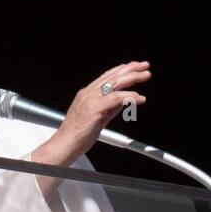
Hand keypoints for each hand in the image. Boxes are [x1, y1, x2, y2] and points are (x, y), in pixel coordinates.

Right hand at [31, 61, 150, 169]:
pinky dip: (129, 97)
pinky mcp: (94, 108)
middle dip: (131, 69)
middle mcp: (89, 93)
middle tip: (145, 66)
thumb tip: (124, 101)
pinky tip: (139, 98)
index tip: (135, 67)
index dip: (122, 69)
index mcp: (88, 93)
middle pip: (113, 76)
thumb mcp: (98, 117)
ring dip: (133, 78)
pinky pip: (115, 98)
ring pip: (115, 83)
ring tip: (146, 76)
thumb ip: (110, 108)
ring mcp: (90, 99)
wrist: (65, 144)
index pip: (107, 76)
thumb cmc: (77, 135)